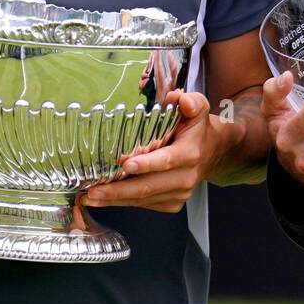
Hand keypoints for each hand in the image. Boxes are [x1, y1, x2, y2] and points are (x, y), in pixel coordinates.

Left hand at [84, 91, 222, 212]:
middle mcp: (185, 177)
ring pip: (143, 199)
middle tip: (93, 190)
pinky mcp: (172, 203)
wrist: (212, 151)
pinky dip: (124, 202)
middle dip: (118, 190)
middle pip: (149, 186)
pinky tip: (105, 198)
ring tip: (90, 197)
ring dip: (115, 199)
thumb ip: (191, 102)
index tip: (125, 164)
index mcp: (190, 153)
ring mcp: (179, 193)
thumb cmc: (197, 129)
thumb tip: (179, 99)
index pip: (166, 160)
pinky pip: (145, 205)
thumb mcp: (198, 107)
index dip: (146, 164)